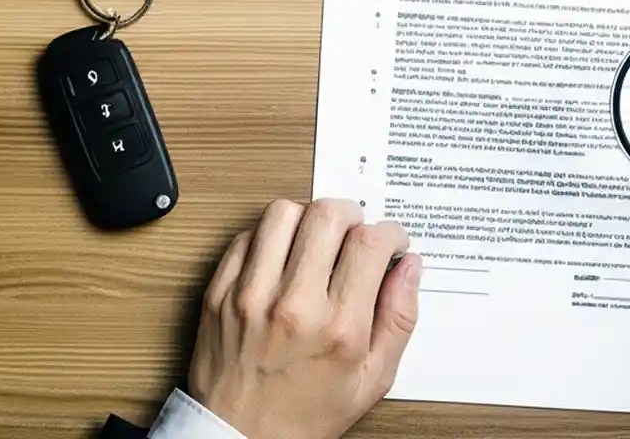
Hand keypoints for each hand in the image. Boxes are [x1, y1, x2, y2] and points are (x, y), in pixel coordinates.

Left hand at [188, 199, 421, 438]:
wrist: (237, 438)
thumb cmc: (304, 415)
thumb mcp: (372, 379)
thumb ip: (399, 319)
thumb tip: (410, 268)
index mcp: (338, 328)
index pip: (370, 243)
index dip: (389, 232)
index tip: (391, 242)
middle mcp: (293, 305)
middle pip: (327, 215)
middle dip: (352, 216)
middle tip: (355, 235)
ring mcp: (250, 295)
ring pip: (283, 213)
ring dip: (308, 219)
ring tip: (316, 242)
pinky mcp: (219, 293)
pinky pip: (247, 236)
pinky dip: (270, 237)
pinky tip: (283, 259)